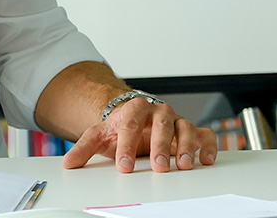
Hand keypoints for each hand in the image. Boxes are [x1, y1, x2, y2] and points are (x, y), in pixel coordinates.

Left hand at [61, 98, 216, 172]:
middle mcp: (157, 113)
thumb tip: (68, 163)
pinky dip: (208, 146)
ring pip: (184, 128)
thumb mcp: (100, 135)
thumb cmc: (119, 127)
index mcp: (134, 109)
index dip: (127, 145)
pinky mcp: (191, 131)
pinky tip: (206, 160)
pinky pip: (204, 135)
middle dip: (159, 146)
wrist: (135, 116)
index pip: (130, 124)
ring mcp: (175, 121)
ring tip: (183, 165)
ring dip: (185, 147)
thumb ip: (85, 148)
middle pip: (160, 125)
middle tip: (158, 167)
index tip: (124, 166)